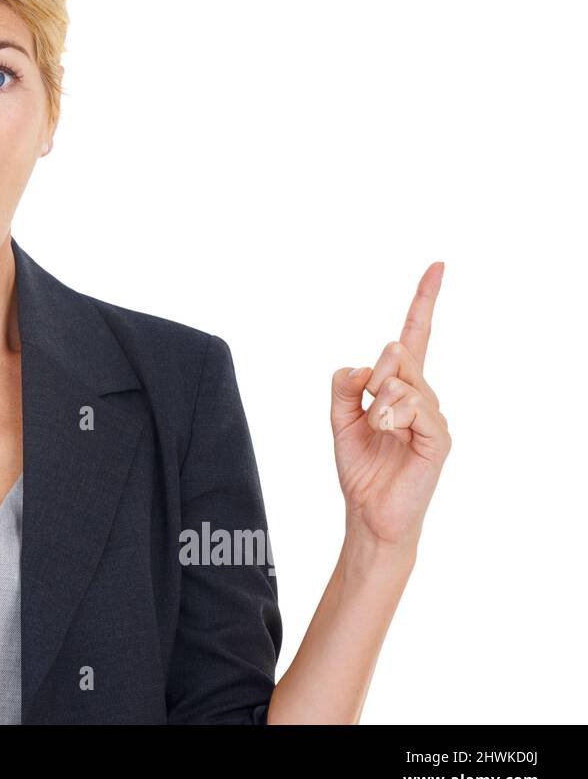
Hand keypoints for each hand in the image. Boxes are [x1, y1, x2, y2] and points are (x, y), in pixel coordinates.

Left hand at [330, 263, 451, 553]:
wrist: (368, 513)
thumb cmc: (360, 468)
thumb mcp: (339, 419)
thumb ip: (343, 387)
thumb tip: (362, 366)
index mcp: (399, 387)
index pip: (414, 336)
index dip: (423, 301)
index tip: (437, 266)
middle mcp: (422, 396)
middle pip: (399, 354)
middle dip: (374, 375)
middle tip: (368, 407)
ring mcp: (434, 416)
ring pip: (403, 381)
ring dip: (379, 403)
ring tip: (378, 430)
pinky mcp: (439, 438)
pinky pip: (415, 406)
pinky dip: (391, 415)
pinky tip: (388, 431)